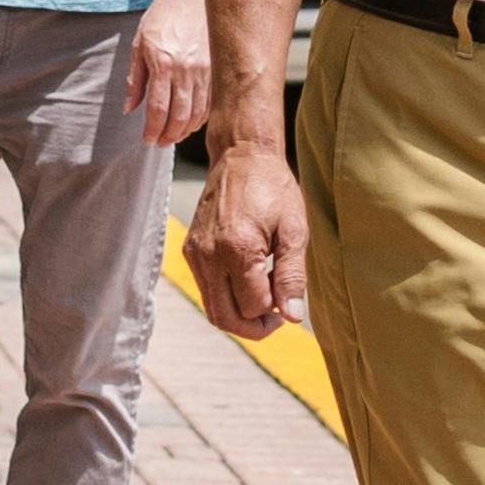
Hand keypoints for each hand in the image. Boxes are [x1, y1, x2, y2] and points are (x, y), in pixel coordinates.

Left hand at [125, 0, 213, 146]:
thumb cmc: (161, 17)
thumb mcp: (139, 45)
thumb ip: (134, 79)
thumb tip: (129, 109)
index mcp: (163, 64)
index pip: (157, 108)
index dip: (152, 129)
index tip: (147, 140)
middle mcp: (186, 70)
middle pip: (179, 116)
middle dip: (168, 136)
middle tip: (160, 143)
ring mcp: (205, 70)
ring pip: (198, 112)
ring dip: (185, 130)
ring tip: (174, 136)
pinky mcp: (217, 67)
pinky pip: (211, 101)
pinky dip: (201, 117)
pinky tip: (192, 122)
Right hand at [193, 138, 309, 338]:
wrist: (242, 156)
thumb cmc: (274, 189)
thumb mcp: (294, 230)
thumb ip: (293, 276)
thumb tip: (292, 317)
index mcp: (238, 249)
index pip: (253, 307)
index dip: (274, 312)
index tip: (288, 298)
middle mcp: (209, 255)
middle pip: (226, 318)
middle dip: (254, 328)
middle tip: (276, 317)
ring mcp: (195, 253)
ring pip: (212, 308)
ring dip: (239, 314)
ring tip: (263, 298)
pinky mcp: (190, 250)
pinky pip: (205, 289)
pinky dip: (225, 296)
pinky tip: (246, 280)